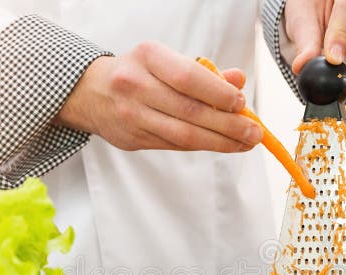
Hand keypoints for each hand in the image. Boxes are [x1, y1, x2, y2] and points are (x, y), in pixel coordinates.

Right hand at [55, 41, 261, 152]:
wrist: (91, 92)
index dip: (218, 94)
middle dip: (228, 125)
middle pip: (190, 111)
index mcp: (148, 57)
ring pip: (183, 135)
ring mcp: (132, 115)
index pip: (188, 78)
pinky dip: (202, 146)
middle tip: (254, 133)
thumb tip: (238, 81)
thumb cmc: (138, 72)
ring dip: (220, 142)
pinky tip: (222, 146)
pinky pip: (174, 145)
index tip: (242, 104)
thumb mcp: (166, 60)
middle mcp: (136, 85)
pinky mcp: (133, 139)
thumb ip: (203, 72)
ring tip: (245, 143)